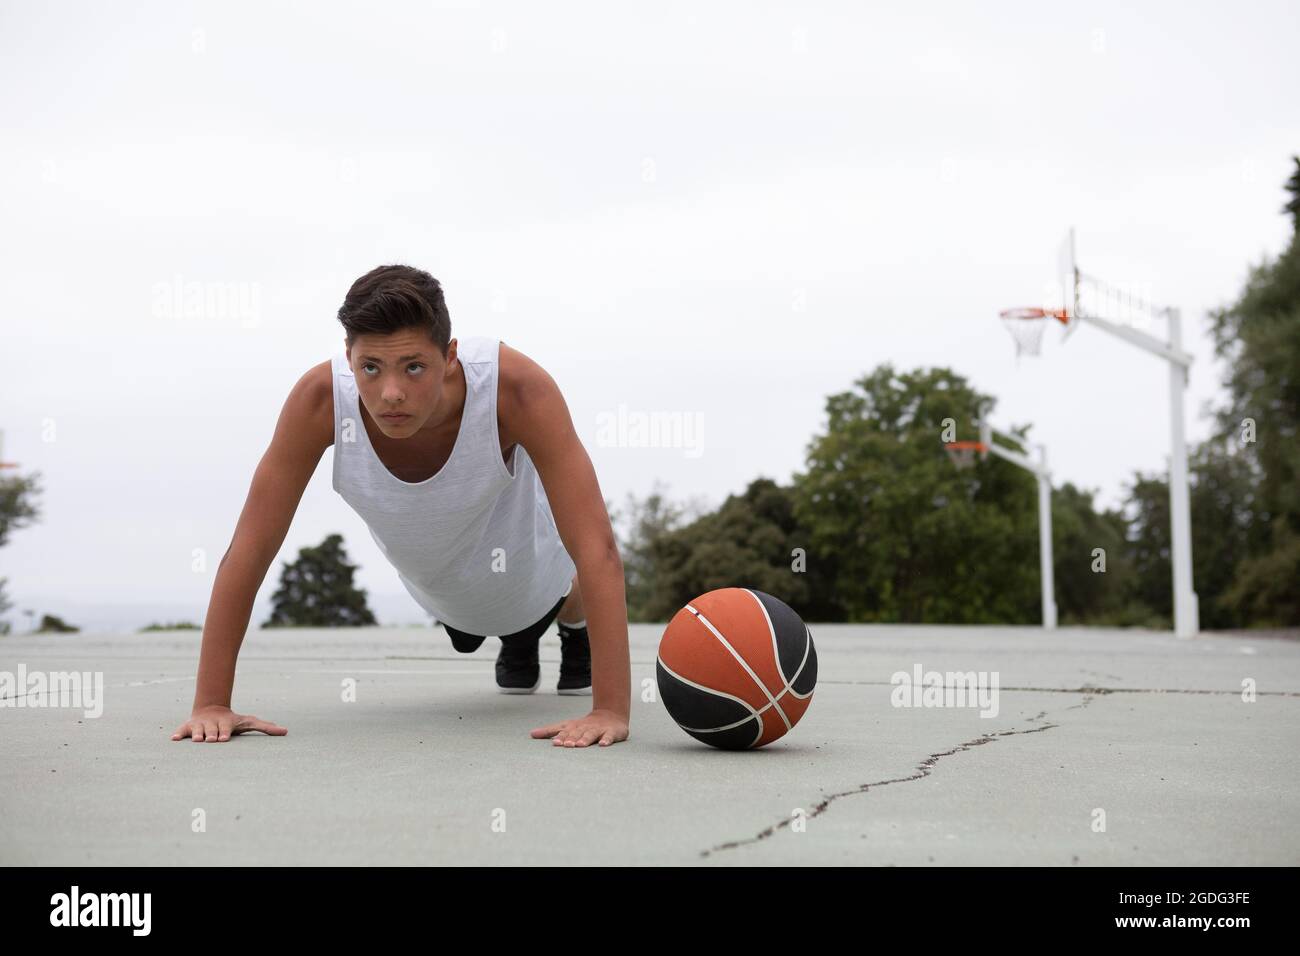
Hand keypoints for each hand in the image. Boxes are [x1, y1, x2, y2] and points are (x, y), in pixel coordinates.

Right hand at [171, 704, 287, 742]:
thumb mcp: (249, 722)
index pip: (225, 729)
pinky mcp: (188, 727)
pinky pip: (182, 730)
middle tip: (211, 740)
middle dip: (211, 735)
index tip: (225, 739)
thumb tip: (286, 732)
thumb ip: (266, 727)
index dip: (225, 733)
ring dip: (196, 735)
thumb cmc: (233, 721)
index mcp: (226, 724)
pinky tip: (174, 739)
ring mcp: (200, 725)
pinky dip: (178, 734)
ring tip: (196, 740)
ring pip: (197, 731)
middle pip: (211, 731)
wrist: (212, 709)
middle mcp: (212, 724)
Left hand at [531, 708, 628, 747]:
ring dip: (585, 739)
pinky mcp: (611, 732)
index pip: (566, 732)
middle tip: (566, 745)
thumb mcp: (567, 726)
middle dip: (572, 738)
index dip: (561, 737)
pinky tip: (603, 745)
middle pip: (577, 733)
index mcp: (574, 726)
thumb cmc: (584, 725)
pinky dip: (606, 740)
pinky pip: (608, 736)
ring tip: (580, 745)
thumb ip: (550, 731)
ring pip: (591, 734)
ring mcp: (598, 730)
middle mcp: (585, 727)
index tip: (555, 743)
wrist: (610, 715)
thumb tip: (531, 734)